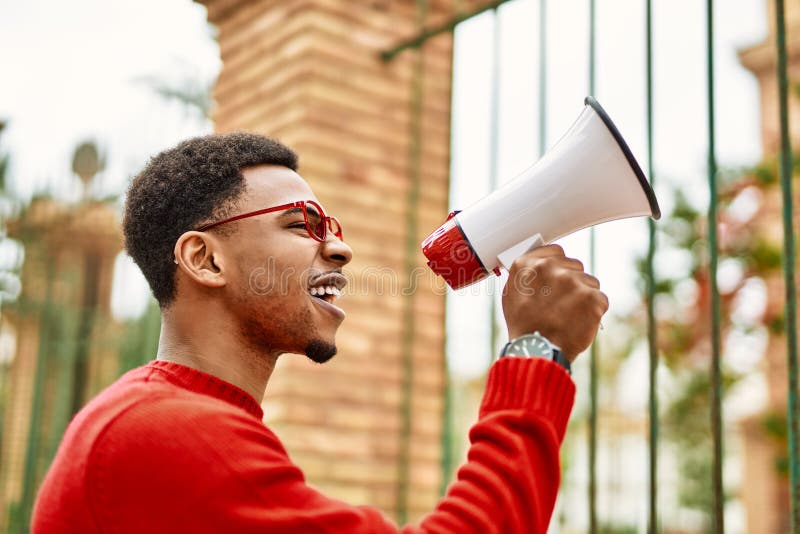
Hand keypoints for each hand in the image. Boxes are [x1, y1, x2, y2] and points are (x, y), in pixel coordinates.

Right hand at [501, 244, 608, 360]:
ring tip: (569, 316)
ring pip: (589, 282)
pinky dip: (594, 311)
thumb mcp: (512, 295)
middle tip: (561, 304)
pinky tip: (579, 322)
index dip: (559, 267)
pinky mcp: (591, 296)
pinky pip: (600, 298)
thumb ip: (526, 276)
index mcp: (527, 264)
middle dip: (572, 283)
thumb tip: (539, 266)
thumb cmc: (524, 327)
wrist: (537, 352)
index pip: (556, 252)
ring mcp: (571, 281)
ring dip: (584, 297)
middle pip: (575, 266)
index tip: (557, 279)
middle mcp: (549, 267)